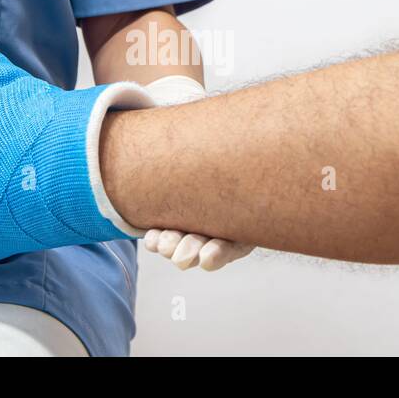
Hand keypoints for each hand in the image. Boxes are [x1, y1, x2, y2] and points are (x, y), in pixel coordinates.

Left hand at [140, 76, 254, 270]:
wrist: (215, 137)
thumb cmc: (238, 146)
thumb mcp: (244, 155)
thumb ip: (247, 159)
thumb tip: (239, 163)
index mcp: (246, 217)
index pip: (235, 244)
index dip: (219, 253)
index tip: (205, 259)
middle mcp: (223, 224)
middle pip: (208, 245)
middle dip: (191, 250)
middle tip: (179, 256)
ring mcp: (199, 221)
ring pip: (185, 242)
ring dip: (172, 245)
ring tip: (162, 244)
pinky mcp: (178, 217)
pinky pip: (166, 234)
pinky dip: (157, 238)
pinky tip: (151, 239)